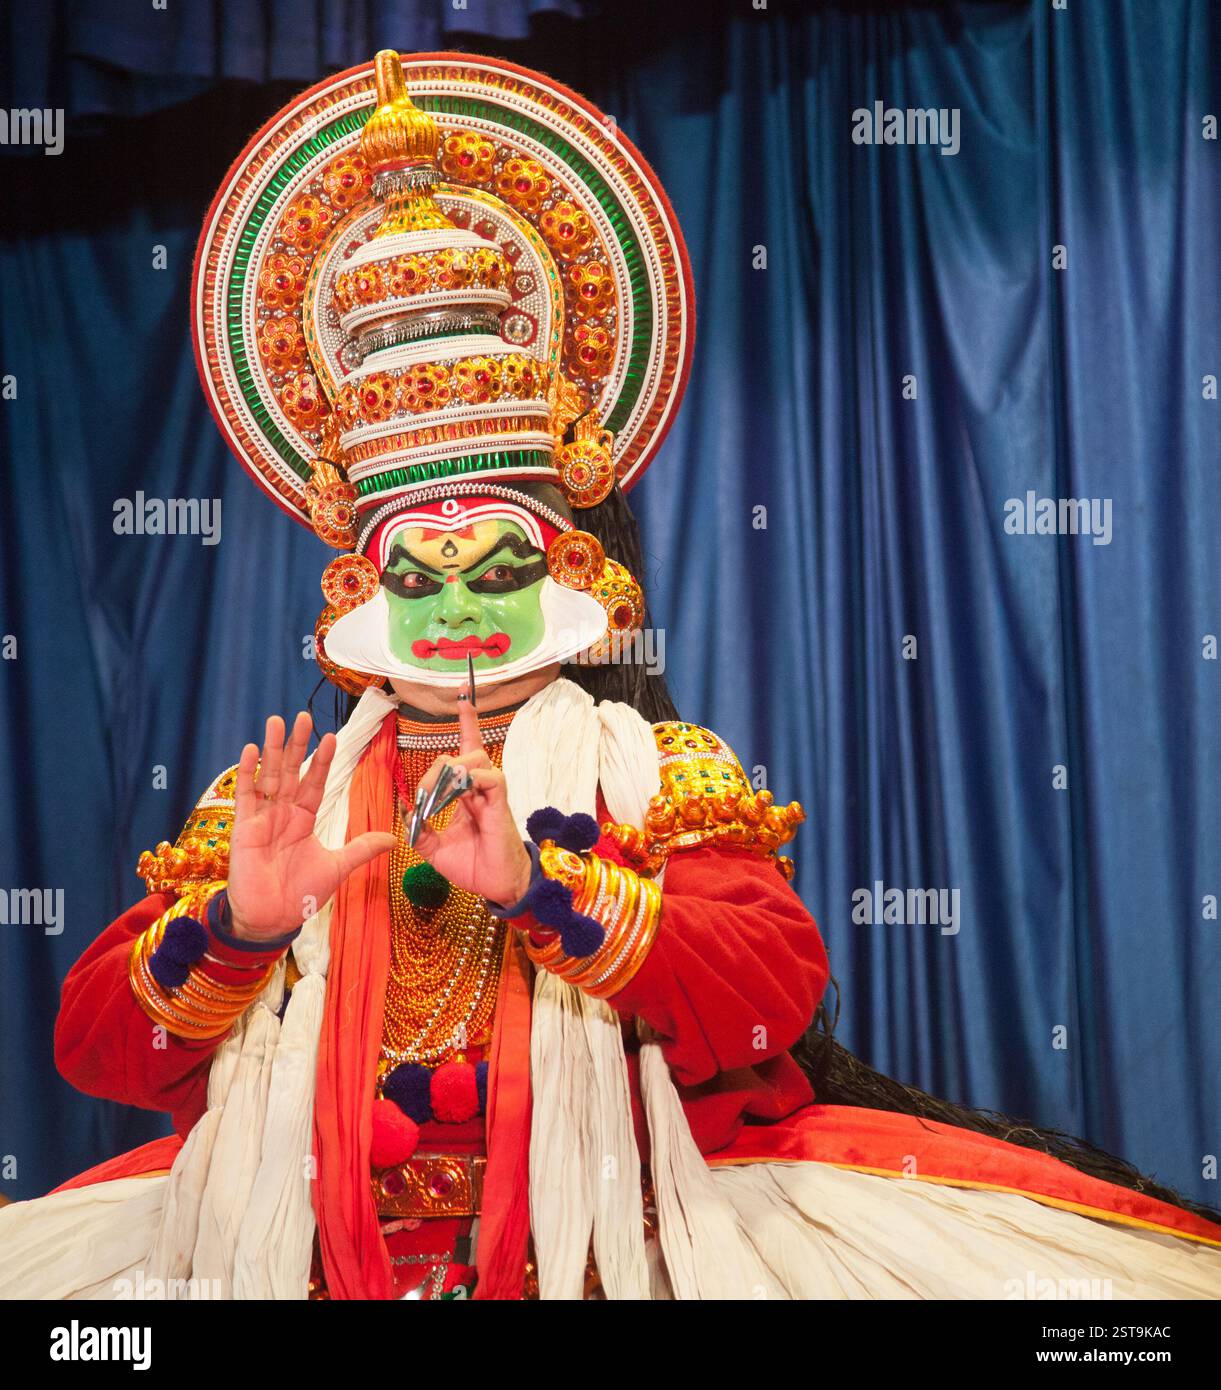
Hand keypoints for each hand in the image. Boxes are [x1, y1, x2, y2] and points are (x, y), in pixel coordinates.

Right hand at [227, 712, 395, 941]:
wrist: (273, 919)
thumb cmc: (301, 894)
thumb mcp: (337, 867)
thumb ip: (361, 849)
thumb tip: (393, 838)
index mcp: (304, 819)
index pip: (316, 782)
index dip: (323, 761)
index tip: (332, 736)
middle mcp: (283, 814)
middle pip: (291, 771)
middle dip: (296, 744)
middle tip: (302, 715)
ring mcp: (263, 819)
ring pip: (269, 776)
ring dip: (272, 749)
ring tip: (276, 721)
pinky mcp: (243, 828)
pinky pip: (246, 796)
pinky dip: (247, 773)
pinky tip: (251, 750)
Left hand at [412, 697, 532, 906]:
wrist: (496, 886)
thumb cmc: (471, 864)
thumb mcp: (433, 848)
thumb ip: (419, 827)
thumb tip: (405, 809)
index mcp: (466, 792)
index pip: (465, 748)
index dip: (467, 720)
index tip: (464, 691)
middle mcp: (480, 787)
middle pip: (462, 753)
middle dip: (436, 770)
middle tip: (424, 799)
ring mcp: (492, 793)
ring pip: (474, 759)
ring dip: (450, 773)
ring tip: (438, 799)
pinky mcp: (502, 802)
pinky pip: (489, 777)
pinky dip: (470, 781)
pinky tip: (459, 795)